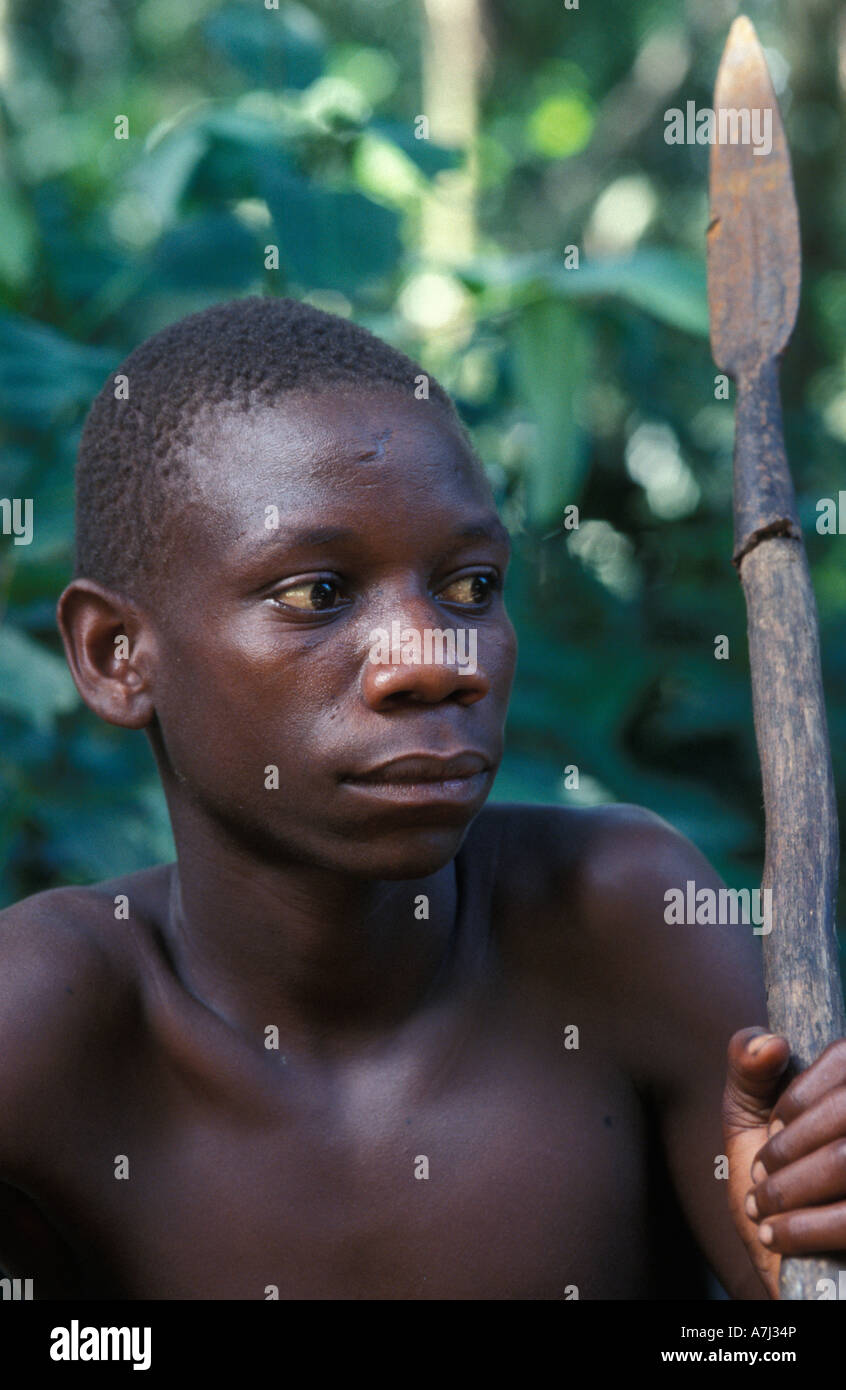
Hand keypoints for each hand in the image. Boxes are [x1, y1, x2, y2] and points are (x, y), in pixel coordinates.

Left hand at [723, 1027, 845, 1297]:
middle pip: (845, 1109)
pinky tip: (776, 1235)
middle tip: (761, 1174)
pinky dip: (800, 1228)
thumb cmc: (773, 1184)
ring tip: (763, 1206)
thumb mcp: (750, 1120)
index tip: (773, 1126)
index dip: (799, 1092)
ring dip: (788, 1188)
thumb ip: (750, 1071)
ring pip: (845, 1159)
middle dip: (788, 1146)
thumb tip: (769, 1042)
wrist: (791, 1267)